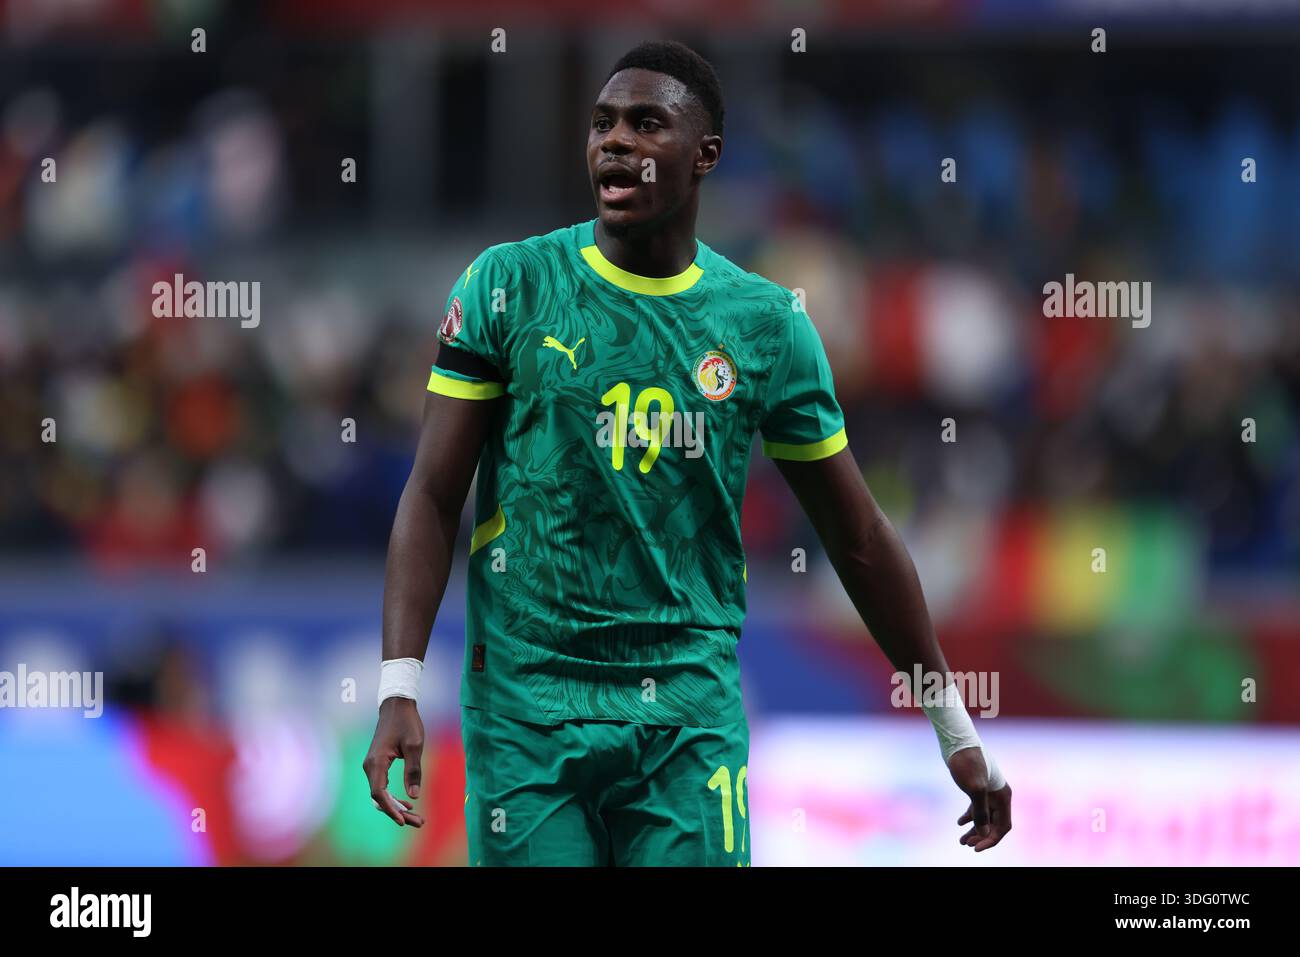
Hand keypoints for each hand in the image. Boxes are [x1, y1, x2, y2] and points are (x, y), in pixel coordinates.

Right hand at [362, 697, 425, 826]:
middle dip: (398, 812)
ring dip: (397, 807)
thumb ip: (413, 770)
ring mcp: (372, 766)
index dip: (390, 808)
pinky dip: (394, 797)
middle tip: (419, 823)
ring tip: (416, 818)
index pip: (379, 793)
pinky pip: (383, 786)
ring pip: (382, 794)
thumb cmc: (406, 723)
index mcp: (376, 762)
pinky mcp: (378, 765)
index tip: (403, 820)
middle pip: (380, 797)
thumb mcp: (415, 745)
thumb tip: (414, 795)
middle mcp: (370, 767)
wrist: (396, 706)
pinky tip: (408, 803)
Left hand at [946, 746, 1010, 850]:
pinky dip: (969, 817)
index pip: (1003, 826)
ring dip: (975, 830)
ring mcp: (988, 791)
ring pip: (984, 817)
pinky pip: (977, 807)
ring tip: (962, 841)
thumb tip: (984, 834)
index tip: (976, 848)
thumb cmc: (967, 762)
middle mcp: (999, 795)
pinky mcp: (977, 786)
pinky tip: (959, 823)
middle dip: (981, 836)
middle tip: (966, 844)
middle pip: (994, 824)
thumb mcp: (974, 789)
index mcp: (1003, 796)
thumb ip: (981, 812)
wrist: (956, 741)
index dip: (991, 839)